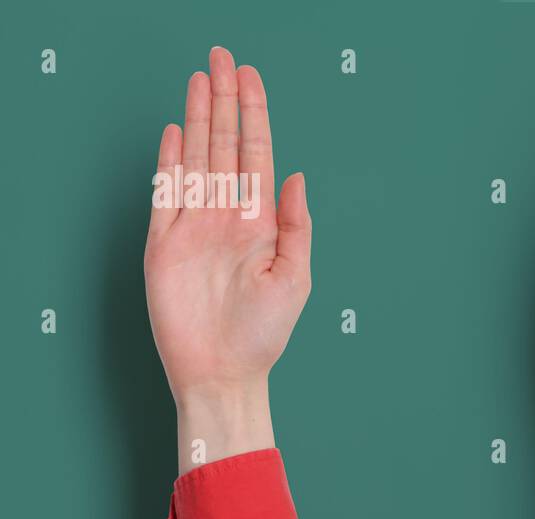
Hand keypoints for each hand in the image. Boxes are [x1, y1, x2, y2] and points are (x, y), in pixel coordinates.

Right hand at [145, 47, 311, 473]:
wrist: (224, 372)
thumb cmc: (265, 333)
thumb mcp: (297, 278)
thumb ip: (297, 226)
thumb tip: (297, 176)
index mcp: (260, 221)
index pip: (256, 154)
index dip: (255, 115)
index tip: (253, 78)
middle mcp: (227, 216)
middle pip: (224, 145)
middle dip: (225, 100)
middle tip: (225, 57)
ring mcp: (194, 227)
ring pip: (196, 158)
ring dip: (199, 118)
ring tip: (202, 79)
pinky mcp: (164, 245)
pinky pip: (166, 194)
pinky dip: (171, 161)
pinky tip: (177, 132)